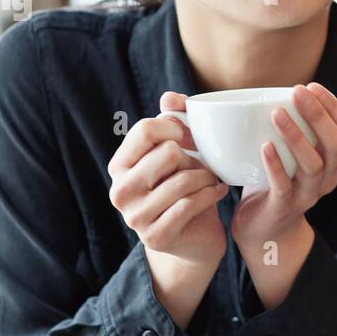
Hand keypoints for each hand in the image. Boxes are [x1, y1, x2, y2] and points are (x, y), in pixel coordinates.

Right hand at [107, 91, 228, 268]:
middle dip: (194, 157)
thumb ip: (172, 122)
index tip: (190, 139)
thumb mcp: (176, 155)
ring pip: (182, 180)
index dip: (176, 129)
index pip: (146, 130)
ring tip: (212, 179)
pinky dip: (211, 194)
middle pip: (168, 153)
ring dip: (206, 177)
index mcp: (118, 166)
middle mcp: (119, 191)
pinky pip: (190, 204)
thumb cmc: (183, 189)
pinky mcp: (156, 237)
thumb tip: (170, 97)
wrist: (193, 237)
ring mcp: (135, 217)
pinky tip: (218, 192)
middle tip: (203, 165)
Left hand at [230, 83, 336, 255]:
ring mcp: (307, 194)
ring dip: (297, 137)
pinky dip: (276, 165)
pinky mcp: (284, 207)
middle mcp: (327, 177)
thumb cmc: (278, 182)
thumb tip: (322, 96)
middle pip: (336, 145)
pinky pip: (284, 186)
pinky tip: (265, 146)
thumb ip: (308, 129)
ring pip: (313, 165)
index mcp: (333, 161)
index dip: (334, 108)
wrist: (264, 231)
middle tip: (298, 91)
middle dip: (319, 115)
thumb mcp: (295, 153)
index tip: (312, 86)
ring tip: (277, 114)